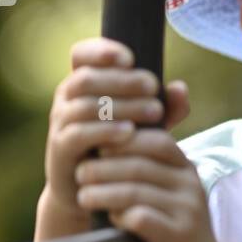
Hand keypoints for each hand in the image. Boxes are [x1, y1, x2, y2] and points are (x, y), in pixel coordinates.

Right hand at [42, 37, 188, 218]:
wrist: (91, 190)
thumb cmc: (120, 148)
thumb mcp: (146, 125)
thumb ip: (165, 107)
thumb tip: (181, 89)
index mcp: (83, 84)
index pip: (81, 54)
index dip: (101, 50)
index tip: (131, 58)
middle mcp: (66, 99)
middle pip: (87, 77)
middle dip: (123, 80)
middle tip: (154, 87)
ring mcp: (60, 124)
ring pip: (85, 105)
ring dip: (122, 105)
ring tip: (154, 111)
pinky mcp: (60, 150)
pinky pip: (78, 134)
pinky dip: (105, 131)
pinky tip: (130, 132)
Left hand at [73, 125, 232, 241]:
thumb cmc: (175, 235)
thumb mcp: (168, 198)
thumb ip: (147, 176)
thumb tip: (102, 149)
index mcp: (187, 171)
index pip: (156, 140)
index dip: (124, 140)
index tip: (95, 147)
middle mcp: (191, 186)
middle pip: (140, 165)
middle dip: (104, 167)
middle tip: (79, 174)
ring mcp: (188, 211)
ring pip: (136, 191)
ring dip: (104, 193)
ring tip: (83, 197)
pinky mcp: (180, 236)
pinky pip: (141, 218)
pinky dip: (120, 217)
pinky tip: (110, 221)